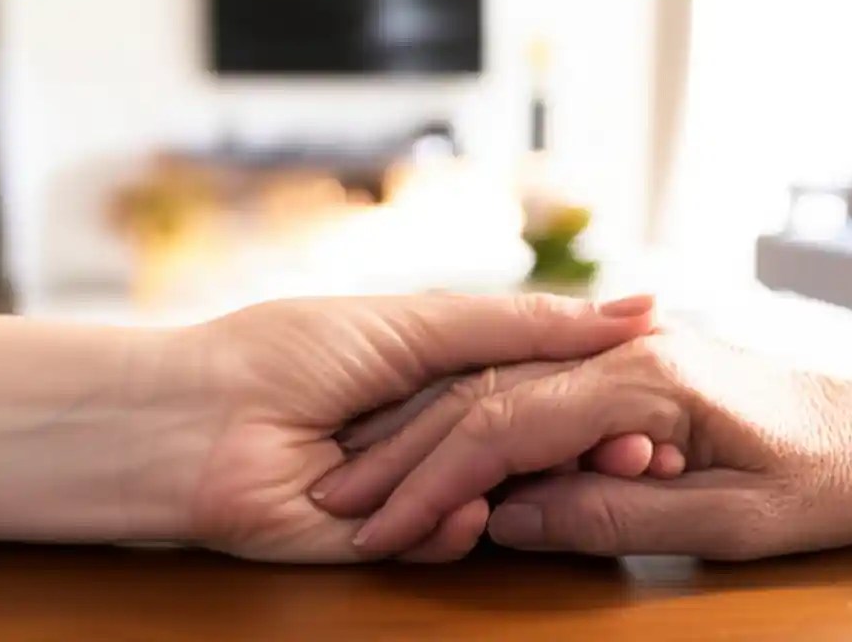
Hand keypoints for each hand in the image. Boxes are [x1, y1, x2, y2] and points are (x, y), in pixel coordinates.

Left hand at [159, 293, 653, 561]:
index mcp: (454, 371)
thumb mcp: (426, 320)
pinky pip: (449, 545)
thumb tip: (636, 306)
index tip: (652, 410)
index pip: (550, 388)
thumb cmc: (294, 352)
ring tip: (570, 483)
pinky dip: (460, 531)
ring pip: (504, 499)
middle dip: (585, 453)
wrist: (198, 417)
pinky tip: (460, 517)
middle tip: (638, 457)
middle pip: (538, 447)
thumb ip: (527, 324)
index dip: (600, 399)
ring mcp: (419, 486)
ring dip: (535, 494)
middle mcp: (443, 429)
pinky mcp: (388, 541)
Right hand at [329, 330, 851, 559]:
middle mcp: (630, 350)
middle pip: (491, 395)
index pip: (510, 422)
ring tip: (376, 488)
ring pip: (504, 387)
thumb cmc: (826, 480)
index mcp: (651, 376)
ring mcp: (629, 354)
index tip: (380, 525)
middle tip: (348, 508)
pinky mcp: (632, 371)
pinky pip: (539, 395)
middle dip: (413, 454)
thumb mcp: (730, 522)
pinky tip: (451, 463)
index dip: (438, 478)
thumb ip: (616, 513)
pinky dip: (486, 432)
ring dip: (436, 439)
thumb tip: (514, 518)